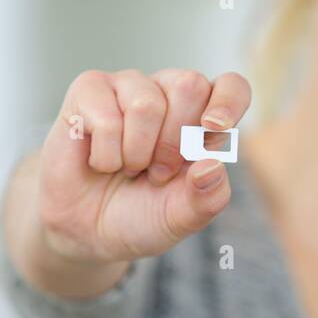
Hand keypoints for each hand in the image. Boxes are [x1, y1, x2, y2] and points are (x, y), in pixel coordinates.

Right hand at [36, 68, 250, 264]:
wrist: (86, 232)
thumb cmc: (140, 215)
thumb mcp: (181, 219)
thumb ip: (206, 199)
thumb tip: (212, 166)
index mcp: (203, 118)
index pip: (231, 86)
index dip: (228, 101)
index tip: (215, 128)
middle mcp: (169, 94)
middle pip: (190, 85)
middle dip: (174, 142)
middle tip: (158, 173)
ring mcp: (129, 87)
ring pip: (147, 104)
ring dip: (137, 153)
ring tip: (128, 168)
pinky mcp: (90, 89)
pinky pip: (106, 117)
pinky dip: (106, 155)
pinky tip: (101, 161)